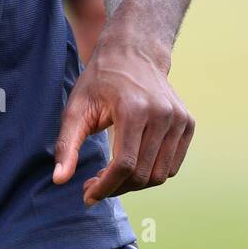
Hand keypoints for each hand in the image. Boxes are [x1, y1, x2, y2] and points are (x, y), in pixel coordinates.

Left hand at [52, 36, 194, 206]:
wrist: (132, 53)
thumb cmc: (99, 81)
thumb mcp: (76, 108)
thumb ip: (67, 145)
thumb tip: (59, 180)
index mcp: (134, 109)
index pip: (125, 165)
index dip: (106, 186)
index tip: (88, 195)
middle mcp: (162, 114)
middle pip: (143, 174)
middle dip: (117, 187)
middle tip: (95, 184)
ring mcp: (179, 119)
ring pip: (160, 174)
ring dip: (135, 184)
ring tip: (112, 175)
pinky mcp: (188, 123)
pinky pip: (172, 166)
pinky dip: (151, 173)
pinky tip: (131, 165)